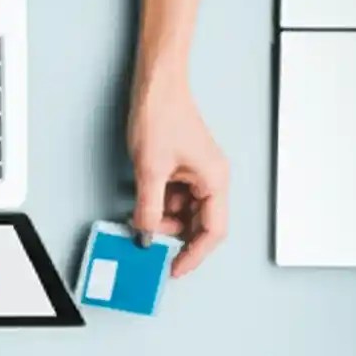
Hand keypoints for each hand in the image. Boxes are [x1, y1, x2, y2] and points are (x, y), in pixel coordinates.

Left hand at [128, 76, 228, 277]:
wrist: (157, 86)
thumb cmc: (162, 116)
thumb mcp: (150, 170)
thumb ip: (149, 208)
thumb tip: (146, 235)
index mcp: (214, 181)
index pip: (212, 231)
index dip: (194, 254)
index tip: (175, 269)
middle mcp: (211, 179)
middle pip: (198, 224)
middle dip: (173, 236)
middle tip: (149, 243)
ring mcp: (197, 174)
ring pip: (184, 212)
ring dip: (163, 220)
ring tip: (140, 218)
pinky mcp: (183, 168)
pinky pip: (174, 197)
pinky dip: (159, 205)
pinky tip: (142, 205)